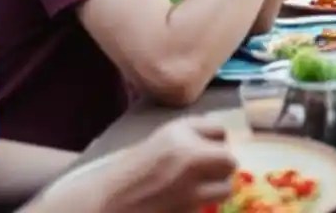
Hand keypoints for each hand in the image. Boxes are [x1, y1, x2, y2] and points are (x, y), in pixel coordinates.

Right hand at [36, 117, 235, 212]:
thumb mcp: (161, 140)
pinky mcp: (189, 212)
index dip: (213, 141)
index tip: (203, 149)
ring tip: (194, 190)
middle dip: (220, 167)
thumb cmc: (131, 169)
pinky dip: (199, 206)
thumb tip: (224, 136)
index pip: (220, 131)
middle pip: (229, 160)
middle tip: (204, 172)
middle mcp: (189, 158)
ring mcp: (190, 189)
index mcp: (179, 134)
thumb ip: (193, 132)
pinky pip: (208, 207)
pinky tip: (180, 203)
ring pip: (225, 188)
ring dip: (214, 189)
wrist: (105, 204)